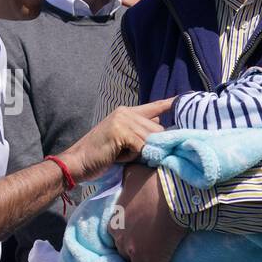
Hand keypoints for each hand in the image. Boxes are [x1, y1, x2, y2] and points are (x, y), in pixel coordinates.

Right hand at [57, 98, 173, 182]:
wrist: (77, 162)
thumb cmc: (100, 156)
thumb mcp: (122, 140)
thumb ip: (140, 134)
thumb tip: (163, 135)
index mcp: (126, 112)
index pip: (154, 106)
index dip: (170, 104)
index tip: (184, 99)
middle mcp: (126, 112)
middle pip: (157, 128)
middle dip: (151, 144)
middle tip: (129, 154)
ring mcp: (123, 120)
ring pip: (150, 139)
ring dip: (139, 152)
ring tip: (120, 155)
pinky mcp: (121, 131)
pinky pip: (141, 146)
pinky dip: (133, 156)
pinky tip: (117, 156)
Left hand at [110, 163, 185, 261]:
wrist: (173, 192)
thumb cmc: (154, 181)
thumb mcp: (133, 173)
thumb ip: (126, 174)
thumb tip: (125, 165)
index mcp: (115, 223)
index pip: (116, 238)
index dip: (127, 240)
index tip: (136, 241)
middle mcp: (122, 240)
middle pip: (127, 256)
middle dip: (136, 258)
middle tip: (148, 258)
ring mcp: (137, 252)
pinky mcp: (155, 260)